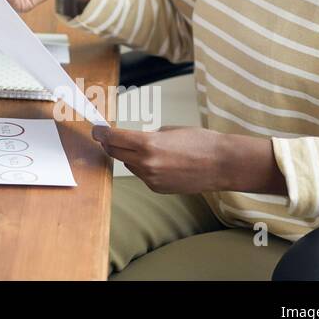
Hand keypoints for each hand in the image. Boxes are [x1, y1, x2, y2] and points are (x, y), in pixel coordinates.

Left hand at [91, 125, 227, 193]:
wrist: (223, 164)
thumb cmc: (200, 142)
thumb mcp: (169, 130)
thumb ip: (147, 135)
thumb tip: (131, 140)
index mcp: (148, 144)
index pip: (114, 138)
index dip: (102, 133)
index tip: (96, 130)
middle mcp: (147, 164)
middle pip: (116, 153)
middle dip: (111, 144)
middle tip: (108, 137)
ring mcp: (152, 179)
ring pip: (129, 165)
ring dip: (130, 156)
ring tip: (147, 149)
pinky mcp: (158, 189)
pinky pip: (143, 175)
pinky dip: (145, 168)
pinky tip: (160, 162)